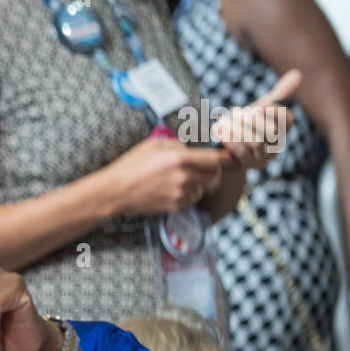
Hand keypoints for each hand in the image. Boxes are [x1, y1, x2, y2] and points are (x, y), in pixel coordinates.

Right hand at [106, 132, 231, 215]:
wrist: (115, 191)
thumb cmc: (131, 165)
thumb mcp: (153, 144)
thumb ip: (176, 145)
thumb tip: (190, 149)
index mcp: (179, 158)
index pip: (215, 159)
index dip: (229, 158)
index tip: (233, 157)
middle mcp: (183, 177)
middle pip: (213, 175)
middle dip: (211, 170)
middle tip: (200, 166)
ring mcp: (180, 194)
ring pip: (202, 188)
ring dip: (198, 183)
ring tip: (179, 179)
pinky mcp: (175, 206)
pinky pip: (191, 200)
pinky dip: (187, 194)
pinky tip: (171, 189)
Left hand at [211, 69, 301, 170]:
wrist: (230, 147)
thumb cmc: (249, 122)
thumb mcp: (262, 106)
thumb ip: (279, 92)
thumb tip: (297, 73)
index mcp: (284, 127)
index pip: (287, 118)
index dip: (274, 112)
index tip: (259, 106)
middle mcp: (279, 144)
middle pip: (269, 130)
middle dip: (251, 119)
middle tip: (236, 112)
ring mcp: (266, 156)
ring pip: (255, 141)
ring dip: (237, 129)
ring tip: (224, 121)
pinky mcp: (251, 165)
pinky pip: (242, 153)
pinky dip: (230, 140)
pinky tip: (220, 132)